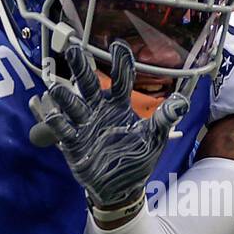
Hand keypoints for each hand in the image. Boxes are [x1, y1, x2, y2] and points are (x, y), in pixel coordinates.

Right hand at [29, 41, 188, 211]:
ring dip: (64, 96)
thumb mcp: (154, 138)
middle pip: (89, 84)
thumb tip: (182, 102)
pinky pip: (63, 130)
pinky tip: (51, 113)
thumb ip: (164, 118)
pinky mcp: (74, 144)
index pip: (121, 79)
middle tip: (73, 49)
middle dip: (81, 68)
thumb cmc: (137, 159)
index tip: (118, 45)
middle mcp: (99, 111)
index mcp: (120, 106)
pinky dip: (56, 122)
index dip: (120, 62)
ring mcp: (84, 126)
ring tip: (56, 87)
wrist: (122, 188)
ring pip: (72, 105)